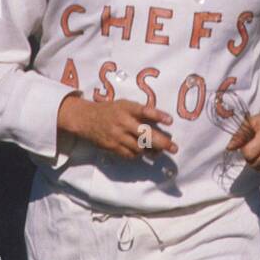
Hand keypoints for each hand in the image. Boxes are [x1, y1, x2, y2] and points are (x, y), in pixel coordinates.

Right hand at [58, 96, 176, 160]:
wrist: (85, 119)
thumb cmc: (110, 110)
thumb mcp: (124, 105)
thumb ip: (140, 111)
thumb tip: (161, 120)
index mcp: (126, 108)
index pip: (144, 110)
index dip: (157, 115)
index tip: (170, 121)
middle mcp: (122, 121)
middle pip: (145, 134)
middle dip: (162, 142)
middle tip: (174, 148)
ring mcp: (117, 135)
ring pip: (139, 147)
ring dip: (152, 151)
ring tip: (159, 152)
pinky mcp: (112, 146)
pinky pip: (130, 154)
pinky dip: (138, 155)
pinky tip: (143, 153)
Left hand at [226, 98, 259, 176]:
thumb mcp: (251, 122)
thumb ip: (239, 135)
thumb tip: (230, 147)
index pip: (249, 154)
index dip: (244, 150)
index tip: (246, 144)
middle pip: (254, 163)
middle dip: (249, 158)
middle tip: (252, 148)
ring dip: (256, 163)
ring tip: (259, 151)